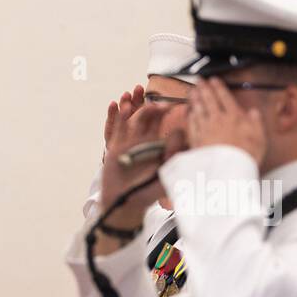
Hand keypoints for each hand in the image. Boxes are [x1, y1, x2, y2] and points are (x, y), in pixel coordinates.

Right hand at [98, 84, 179, 235]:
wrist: (124, 204)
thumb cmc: (147, 193)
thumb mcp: (165, 174)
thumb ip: (174, 155)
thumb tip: (181, 133)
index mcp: (160, 144)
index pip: (165, 122)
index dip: (168, 109)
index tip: (173, 99)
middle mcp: (146, 140)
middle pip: (147, 115)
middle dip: (147, 101)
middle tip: (146, 91)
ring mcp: (129, 142)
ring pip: (131, 118)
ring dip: (130, 105)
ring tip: (129, 95)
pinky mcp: (114, 146)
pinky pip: (115, 127)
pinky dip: (115, 115)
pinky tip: (115, 104)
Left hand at [186, 77, 266, 164]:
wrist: (227, 170)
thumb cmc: (245, 155)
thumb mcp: (259, 138)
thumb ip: (256, 123)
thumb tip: (253, 112)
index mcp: (234, 117)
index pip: (225, 97)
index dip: (218, 87)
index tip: (214, 80)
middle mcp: (218, 120)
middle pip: (208, 100)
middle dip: (203, 89)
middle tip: (199, 81)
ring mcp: (205, 129)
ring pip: (198, 110)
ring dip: (194, 99)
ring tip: (191, 92)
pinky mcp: (195, 139)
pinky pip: (191, 123)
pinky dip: (190, 115)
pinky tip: (189, 112)